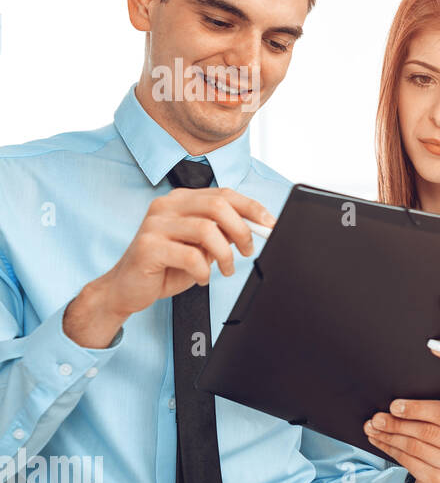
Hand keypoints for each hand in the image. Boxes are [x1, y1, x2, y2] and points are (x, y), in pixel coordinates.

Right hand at [64, 187, 275, 347]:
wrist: (127, 288)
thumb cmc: (167, 265)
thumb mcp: (201, 246)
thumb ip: (223, 233)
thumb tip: (256, 228)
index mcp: (181, 200)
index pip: (224, 194)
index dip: (252, 208)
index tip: (269, 225)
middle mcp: (166, 206)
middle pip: (218, 206)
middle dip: (242, 230)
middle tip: (247, 251)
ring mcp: (154, 224)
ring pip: (207, 230)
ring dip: (225, 255)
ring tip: (225, 269)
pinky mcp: (148, 247)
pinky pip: (190, 256)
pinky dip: (204, 270)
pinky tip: (202, 278)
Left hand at [364, 399, 439, 482]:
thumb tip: (398, 407)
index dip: (417, 409)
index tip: (394, 406)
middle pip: (427, 431)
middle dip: (398, 423)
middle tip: (377, 419)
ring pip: (415, 447)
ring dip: (390, 437)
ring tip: (375, 429)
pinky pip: (409, 462)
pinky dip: (392, 450)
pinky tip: (382, 443)